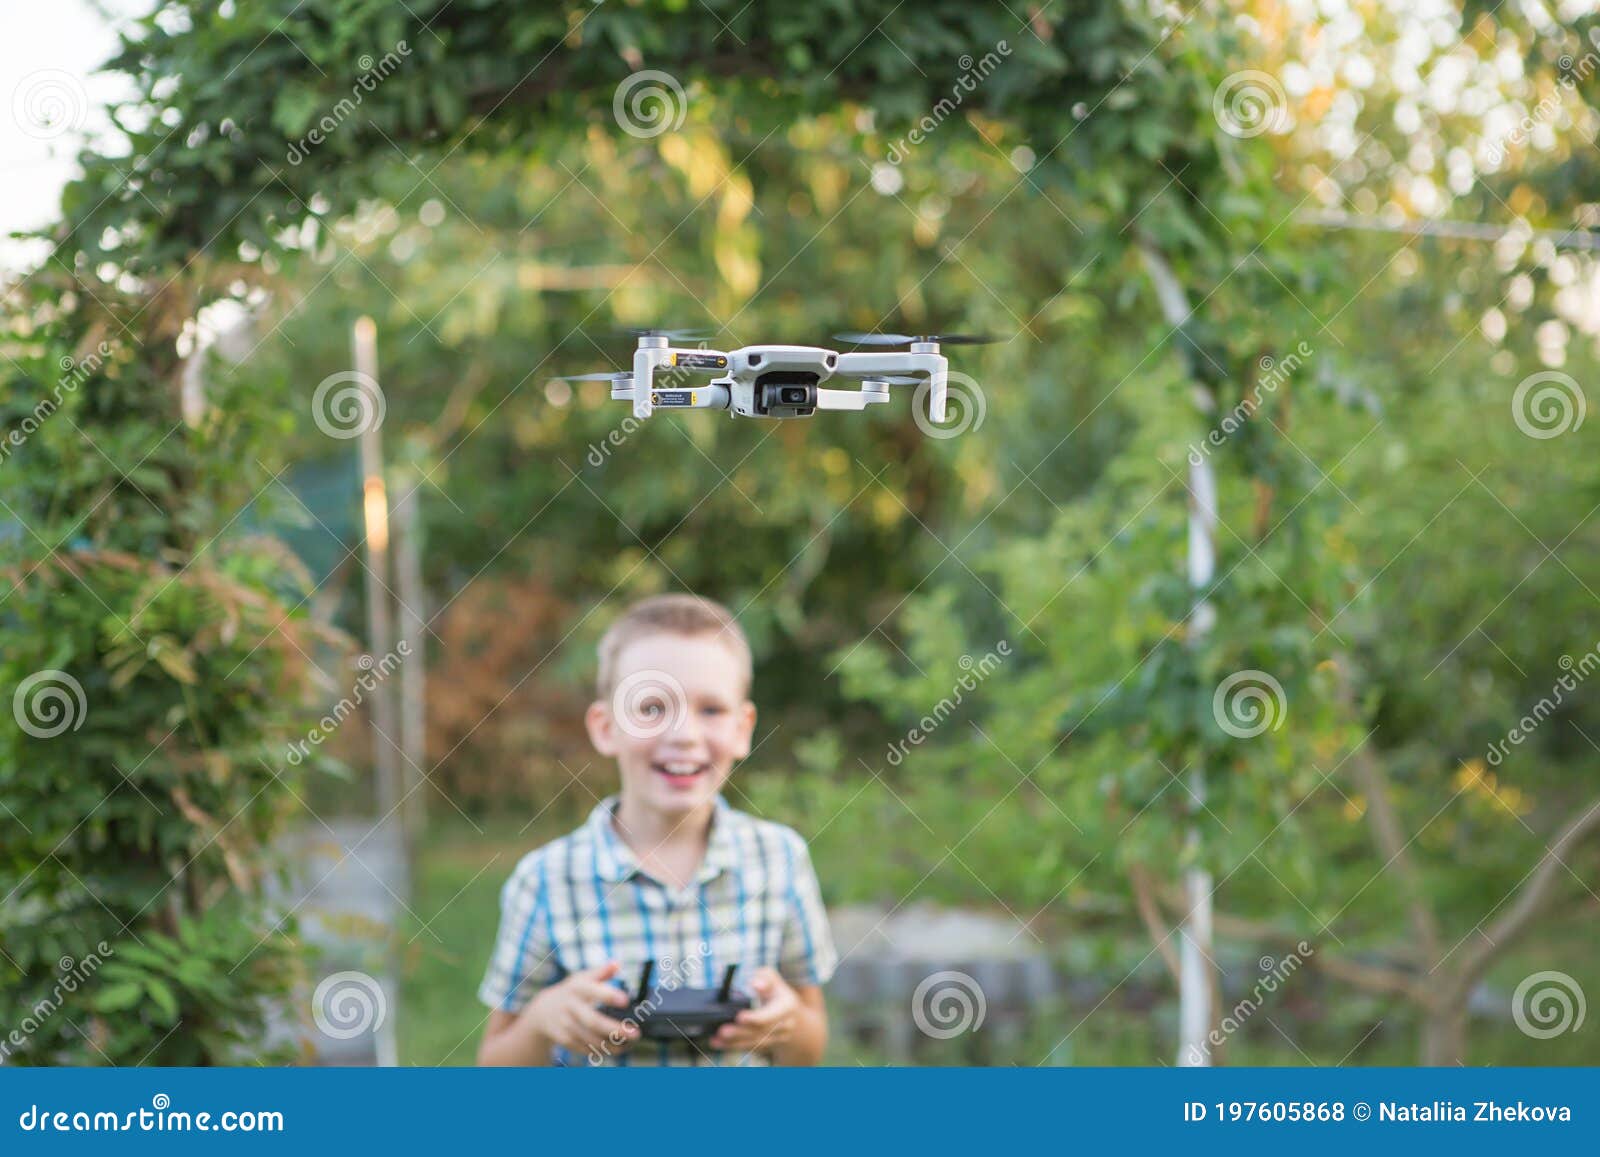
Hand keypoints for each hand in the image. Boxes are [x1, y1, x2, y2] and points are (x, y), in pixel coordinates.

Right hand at [522, 961, 637, 1058]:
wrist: (543, 1011)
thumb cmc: (571, 991)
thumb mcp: (583, 978)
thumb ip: (601, 972)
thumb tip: (616, 964)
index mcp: (577, 988)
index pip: (593, 990)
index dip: (608, 995)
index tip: (626, 1000)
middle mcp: (570, 1007)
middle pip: (592, 1021)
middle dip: (614, 1029)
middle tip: (635, 1034)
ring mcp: (565, 1025)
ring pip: (589, 1039)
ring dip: (611, 1044)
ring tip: (630, 1043)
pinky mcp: (564, 1039)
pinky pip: (584, 1048)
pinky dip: (601, 1051)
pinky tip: (617, 1049)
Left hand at [710, 967, 797, 1055]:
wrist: (792, 1015)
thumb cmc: (775, 991)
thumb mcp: (773, 979)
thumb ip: (765, 977)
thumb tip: (755, 984)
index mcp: (787, 1007)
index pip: (770, 1015)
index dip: (755, 1018)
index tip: (739, 1017)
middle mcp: (784, 1026)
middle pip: (760, 1032)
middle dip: (740, 1033)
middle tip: (722, 1031)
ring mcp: (777, 1039)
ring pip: (754, 1043)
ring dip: (734, 1043)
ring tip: (716, 1040)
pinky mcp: (766, 1046)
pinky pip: (749, 1047)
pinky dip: (733, 1046)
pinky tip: (718, 1044)